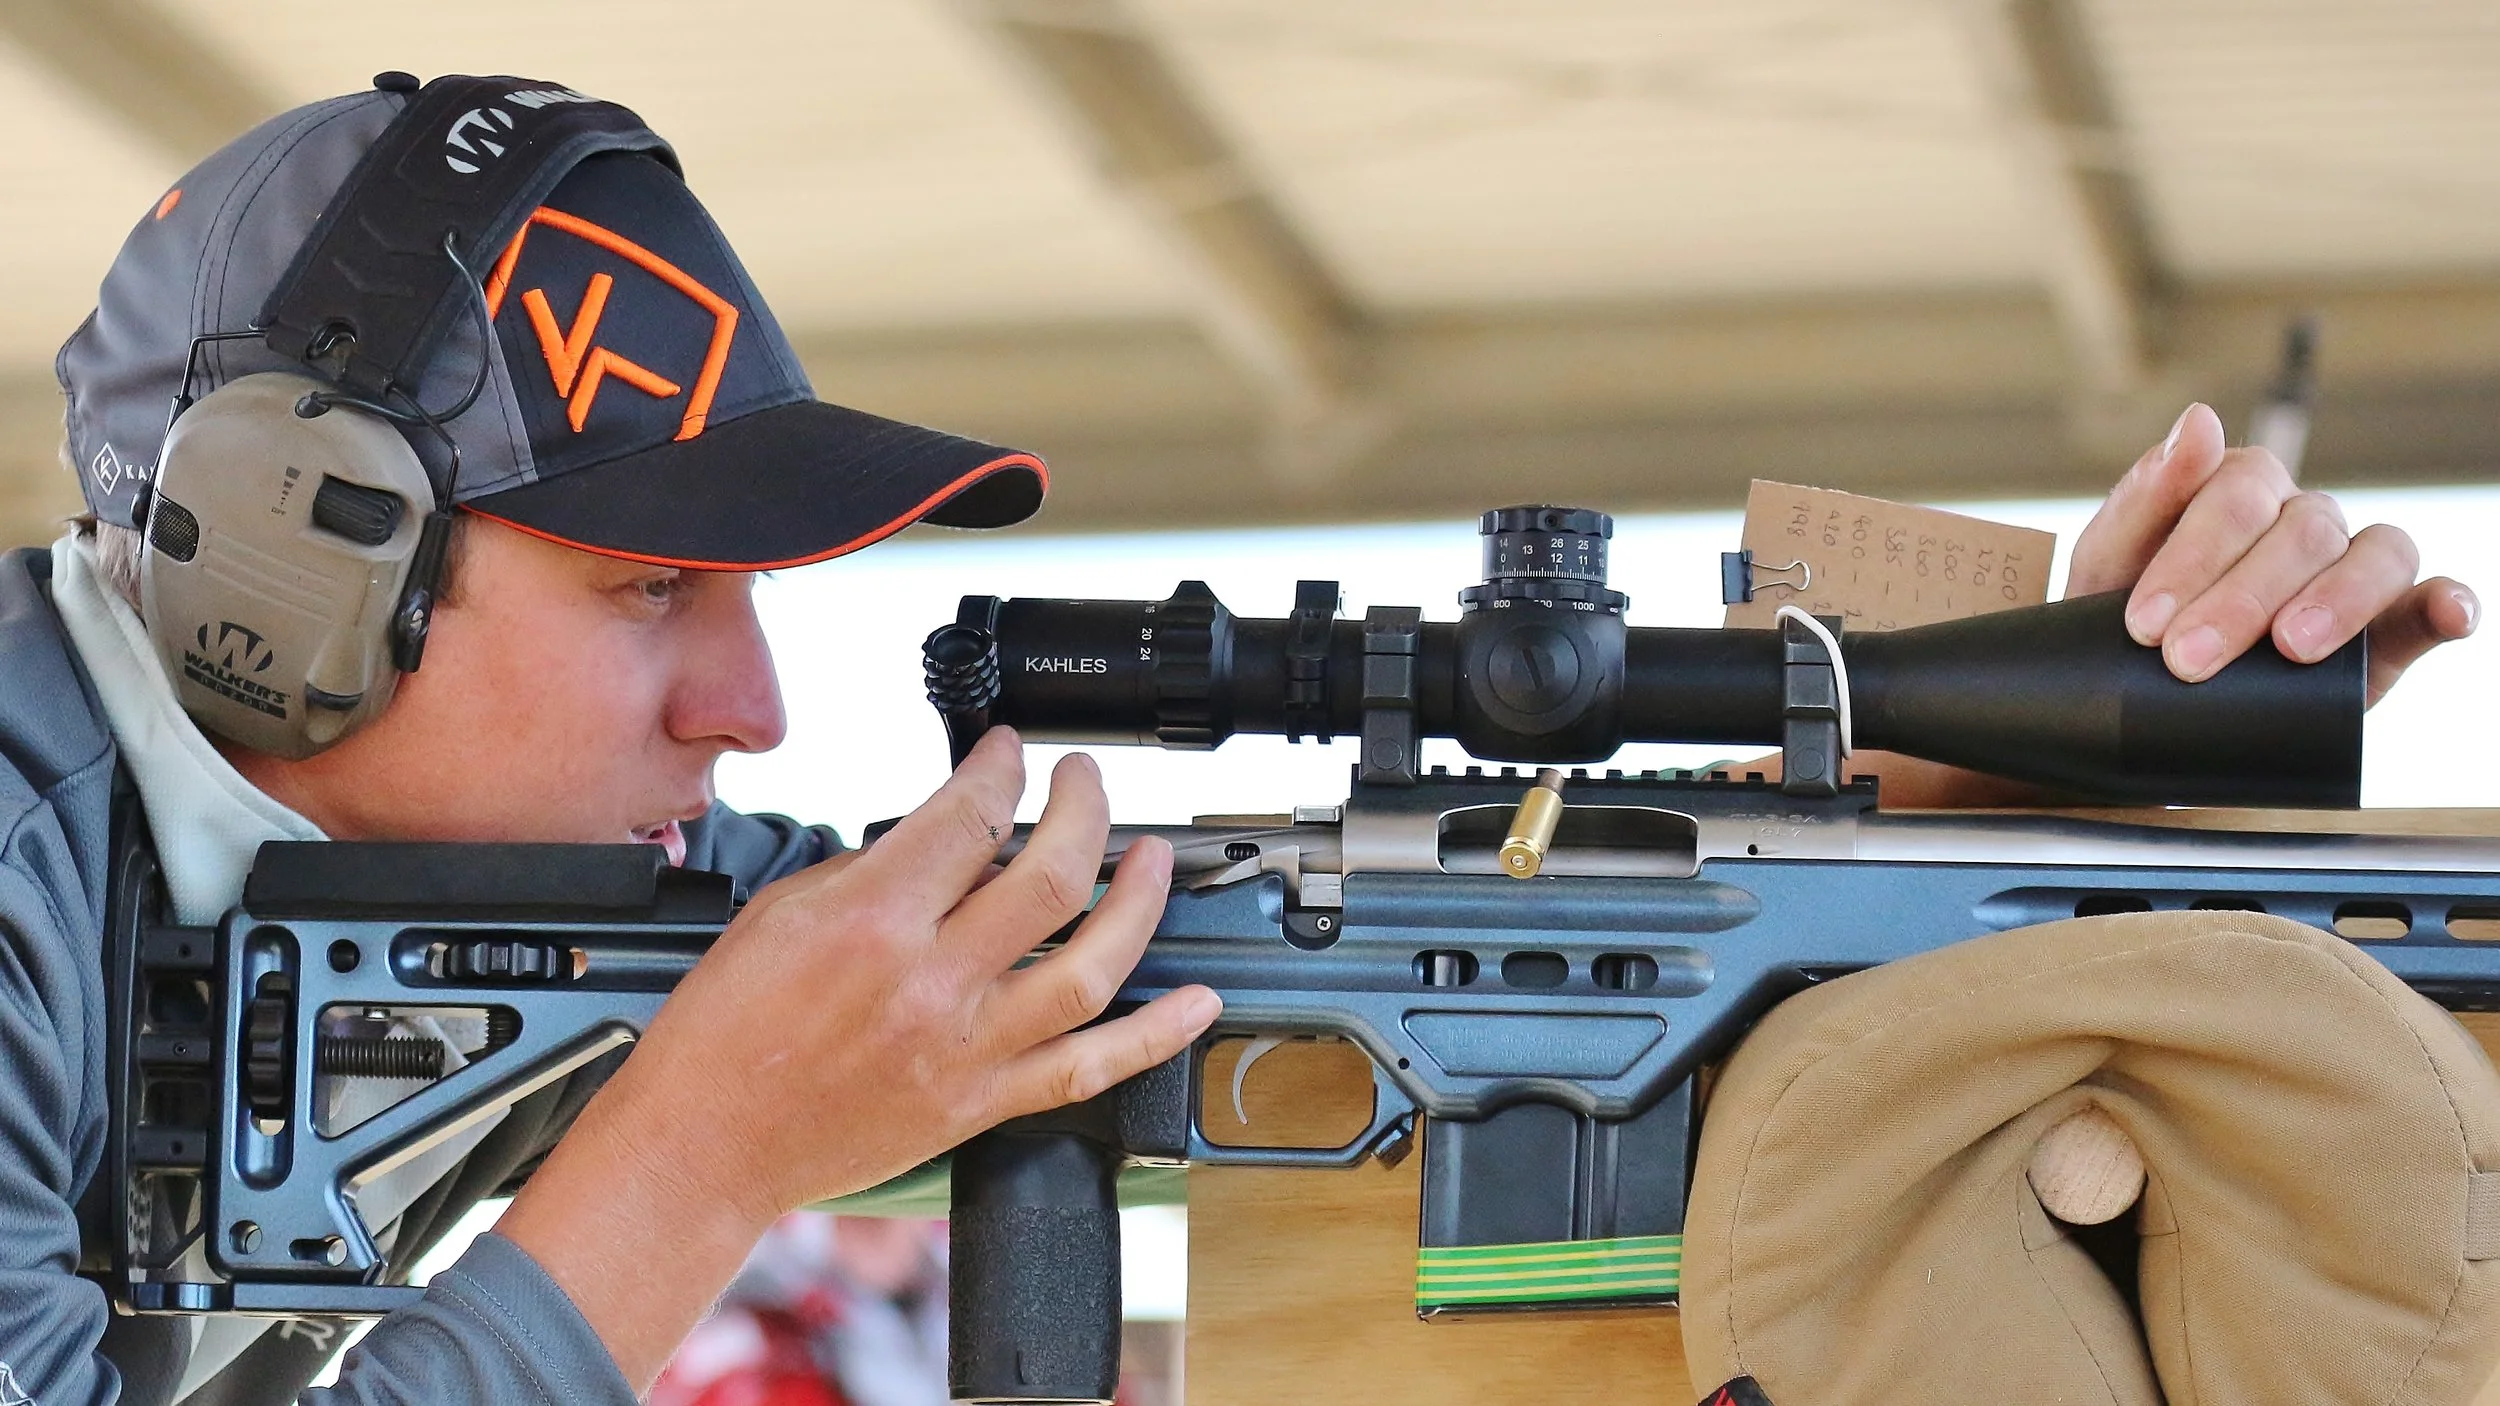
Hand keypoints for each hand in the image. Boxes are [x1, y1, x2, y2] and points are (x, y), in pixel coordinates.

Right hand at [500, 727, 1215, 1387]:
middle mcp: (929, 982)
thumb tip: (947, 831)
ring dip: (1138, 903)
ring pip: (1090, 967)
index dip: (1001, 766)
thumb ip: (875, 866)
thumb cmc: (727, 1032)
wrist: (707, 1142)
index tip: (1008, 753)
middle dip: (1084, 808)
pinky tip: (1198, 1003)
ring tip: (1152, 859)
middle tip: (1085, 782)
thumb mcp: (782, 911)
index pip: (970, 815)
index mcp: (871, 920)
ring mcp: (965, 1047)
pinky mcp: (981, 1102)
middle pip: (1052, 877)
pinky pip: (1089, 1070)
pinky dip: (1155, 1037)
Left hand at [2068, 402, 2477, 703]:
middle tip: (2187, 660)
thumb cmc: (2128, 618)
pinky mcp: (2387, 625)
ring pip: (2375, 556)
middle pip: (2300, 532)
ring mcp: (2351, 567)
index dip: (2191, 559)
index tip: (2144, 623)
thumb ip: (2145, 494)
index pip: (2235, 498)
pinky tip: (2448, 614)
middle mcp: (2303, 518)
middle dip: (2240, 599)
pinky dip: (2446, 604)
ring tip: (2290, 648)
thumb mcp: (2111, 564)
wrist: (2146, 697)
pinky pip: (2427, 602)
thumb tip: (2200, 418)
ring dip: (2338, 600)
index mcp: (2240, 487)